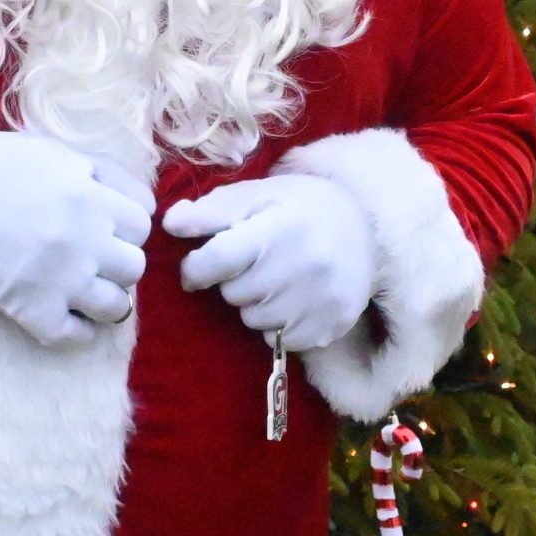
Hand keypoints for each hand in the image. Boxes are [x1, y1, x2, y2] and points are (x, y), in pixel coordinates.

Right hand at [0, 130, 151, 348]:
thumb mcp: (56, 152)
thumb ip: (102, 174)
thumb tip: (140, 200)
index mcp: (93, 197)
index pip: (143, 224)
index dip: (126, 226)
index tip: (107, 229)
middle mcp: (86, 239)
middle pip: (136, 266)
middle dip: (119, 264)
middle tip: (94, 261)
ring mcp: (61, 278)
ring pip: (116, 307)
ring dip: (104, 301)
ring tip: (85, 294)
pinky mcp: (31, 309)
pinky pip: (75, 336)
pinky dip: (76, 332)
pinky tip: (64, 318)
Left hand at [163, 173, 376, 351]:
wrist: (366, 228)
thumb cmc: (301, 207)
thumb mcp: (257, 195)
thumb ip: (210, 211)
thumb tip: (169, 224)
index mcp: (281, 228)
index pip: (217, 260)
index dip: (197, 267)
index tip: (200, 264)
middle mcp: (306, 265)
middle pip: (233, 294)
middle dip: (233, 281)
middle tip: (255, 263)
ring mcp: (322, 299)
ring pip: (254, 320)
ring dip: (255, 304)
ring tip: (276, 280)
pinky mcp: (333, 323)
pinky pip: (280, 340)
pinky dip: (278, 324)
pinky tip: (293, 298)